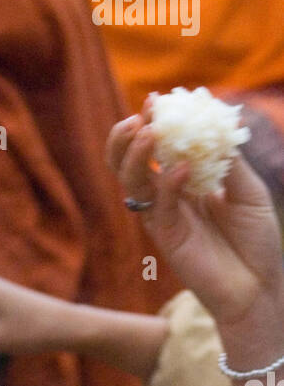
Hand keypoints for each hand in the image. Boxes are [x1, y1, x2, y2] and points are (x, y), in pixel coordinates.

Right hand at [107, 106, 282, 329]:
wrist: (259, 286)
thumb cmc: (256, 240)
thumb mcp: (249, 189)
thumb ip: (229, 161)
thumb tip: (212, 126)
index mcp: (185, 183)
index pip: (158, 149)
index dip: (152, 124)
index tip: (156, 99)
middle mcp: (168, 198)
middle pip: (130, 164)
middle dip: (127, 138)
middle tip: (138, 116)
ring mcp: (165, 218)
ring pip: (133, 184)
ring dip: (135, 156)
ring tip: (148, 132)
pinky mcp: (168, 239)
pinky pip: (159, 208)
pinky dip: (168, 185)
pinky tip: (182, 169)